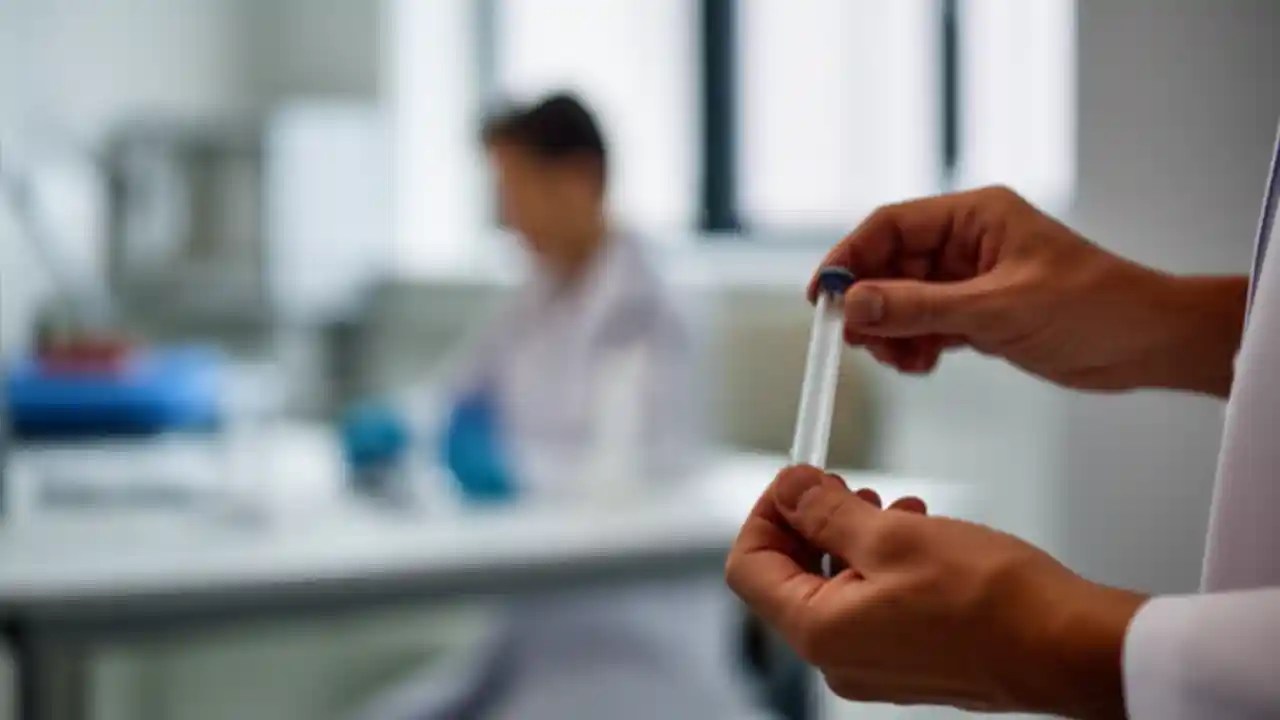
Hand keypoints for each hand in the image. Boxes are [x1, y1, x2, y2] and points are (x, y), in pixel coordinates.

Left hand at [725, 466, 1146, 717]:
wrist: (1066, 647)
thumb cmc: (990, 599)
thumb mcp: (893, 534)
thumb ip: (826, 512)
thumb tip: (788, 490)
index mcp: (819, 633)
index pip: (749, 567)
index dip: (766, 514)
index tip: (796, 481)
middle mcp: (838, 661)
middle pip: (789, 576)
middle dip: (811, 522)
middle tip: (844, 486)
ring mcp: (873, 667)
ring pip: (833, 587)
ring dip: (851, 538)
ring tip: (893, 506)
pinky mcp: (907, 662)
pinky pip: (869, 607)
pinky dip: (880, 565)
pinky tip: (919, 534)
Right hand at [812, 186, 1246, 394]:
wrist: (1149, 344)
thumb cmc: (1093, 308)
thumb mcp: (997, 309)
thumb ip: (921, 308)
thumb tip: (855, 306)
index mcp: (976, 215)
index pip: (890, 225)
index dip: (850, 257)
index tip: (823, 296)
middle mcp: (968, 241)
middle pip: (891, 264)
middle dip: (870, 303)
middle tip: (857, 340)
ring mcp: (972, 278)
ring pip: (904, 298)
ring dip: (891, 330)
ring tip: (898, 360)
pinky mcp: (980, 313)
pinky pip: (927, 324)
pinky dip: (915, 345)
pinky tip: (920, 365)